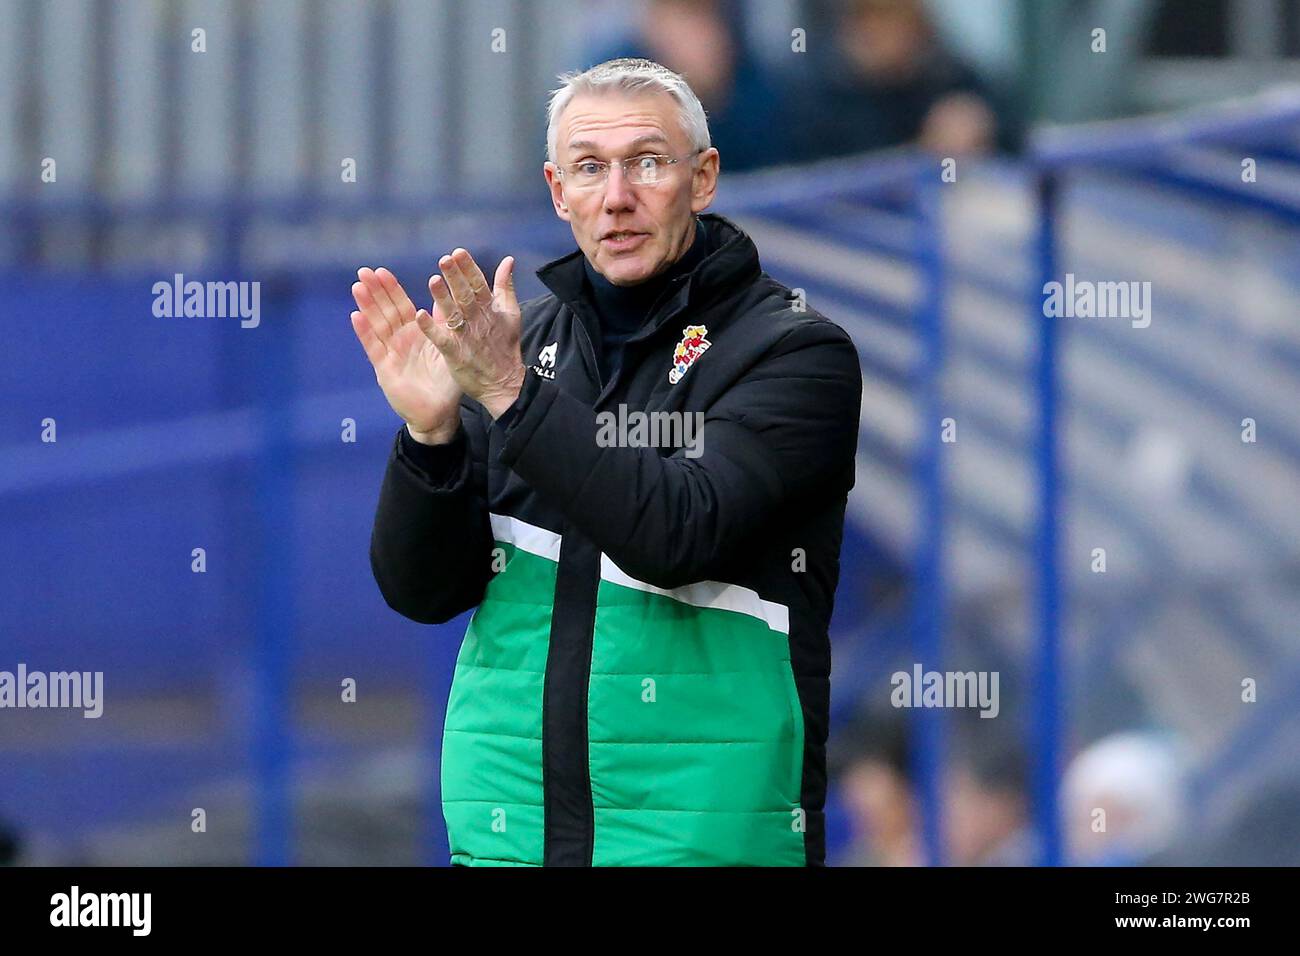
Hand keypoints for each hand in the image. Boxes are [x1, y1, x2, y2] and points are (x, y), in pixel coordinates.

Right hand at [350, 266, 462, 443]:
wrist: (439, 413)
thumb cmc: (445, 383)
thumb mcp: (448, 348)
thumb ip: (442, 324)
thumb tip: (445, 296)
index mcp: (416, 333)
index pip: (401, 305)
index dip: (391, 289)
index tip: (381, 271)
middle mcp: (401, 340)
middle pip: (385, 311)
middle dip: (375, 291)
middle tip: (363, 271)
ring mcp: (391, 353)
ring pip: (377, 325)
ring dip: (367, 306)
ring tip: (357, 287)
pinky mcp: (384, 369)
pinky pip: (373, 348)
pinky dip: (365, 332)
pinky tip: (356, 316)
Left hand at [416, 248, 525, 418]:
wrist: (504, 383)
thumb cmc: (505, 347)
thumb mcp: (511, 313)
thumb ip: (506, 286)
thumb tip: (508, 260)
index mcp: (490, 309)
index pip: (479, 284)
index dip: (468, 268)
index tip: (458, 252)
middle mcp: (478, 321)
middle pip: (466, 296)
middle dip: (456, 278)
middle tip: (445, 260)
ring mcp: (467, 337)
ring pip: (454, 314)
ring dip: (443, 298)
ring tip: (432, 281)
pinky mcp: (456, 354)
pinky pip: (442, 339)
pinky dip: (431, 328)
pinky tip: (420, 315)